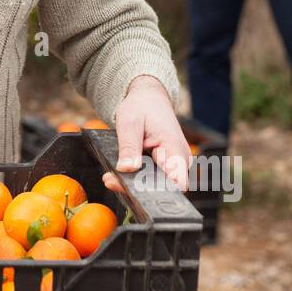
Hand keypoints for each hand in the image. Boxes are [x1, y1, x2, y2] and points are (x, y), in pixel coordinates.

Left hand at [103, 74, 190, 192]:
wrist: (149, 99)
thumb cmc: (142, 107)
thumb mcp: (129, 123)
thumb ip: (129, 147)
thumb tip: (126, 169)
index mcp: (175, 149)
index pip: (174, 183)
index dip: (154, 191)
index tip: (130, 189)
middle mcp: (181, 160)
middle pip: (164, 187)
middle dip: (138, 188)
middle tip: (110, 180)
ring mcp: (176, 164)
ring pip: (158, 184)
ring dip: (136, 184)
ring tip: (112, 177)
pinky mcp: (168, 165)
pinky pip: (155, 178)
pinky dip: (139, 178)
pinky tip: (122, 174)